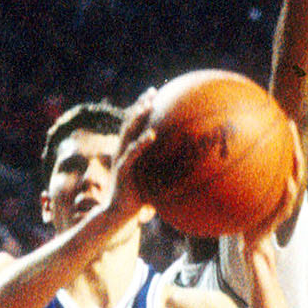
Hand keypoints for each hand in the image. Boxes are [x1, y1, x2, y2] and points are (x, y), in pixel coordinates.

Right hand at [105, 92, 157, 227]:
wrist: (119, 215)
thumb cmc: (137, 199)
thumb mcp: (153, 181)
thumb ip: (164, 171)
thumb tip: (188, 169)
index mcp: (129, 151)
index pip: (134, 124)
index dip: (142, 108)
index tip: (154, 94)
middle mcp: (123, 151)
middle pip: (130, 122)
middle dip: (140, 105)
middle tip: (152, 92)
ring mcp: (121, 159)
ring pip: (128, 133)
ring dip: (138, 117)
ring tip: (149, 105)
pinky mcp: (122, 170)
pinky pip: (133, 153)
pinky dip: (142, 142)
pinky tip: (153, 134)